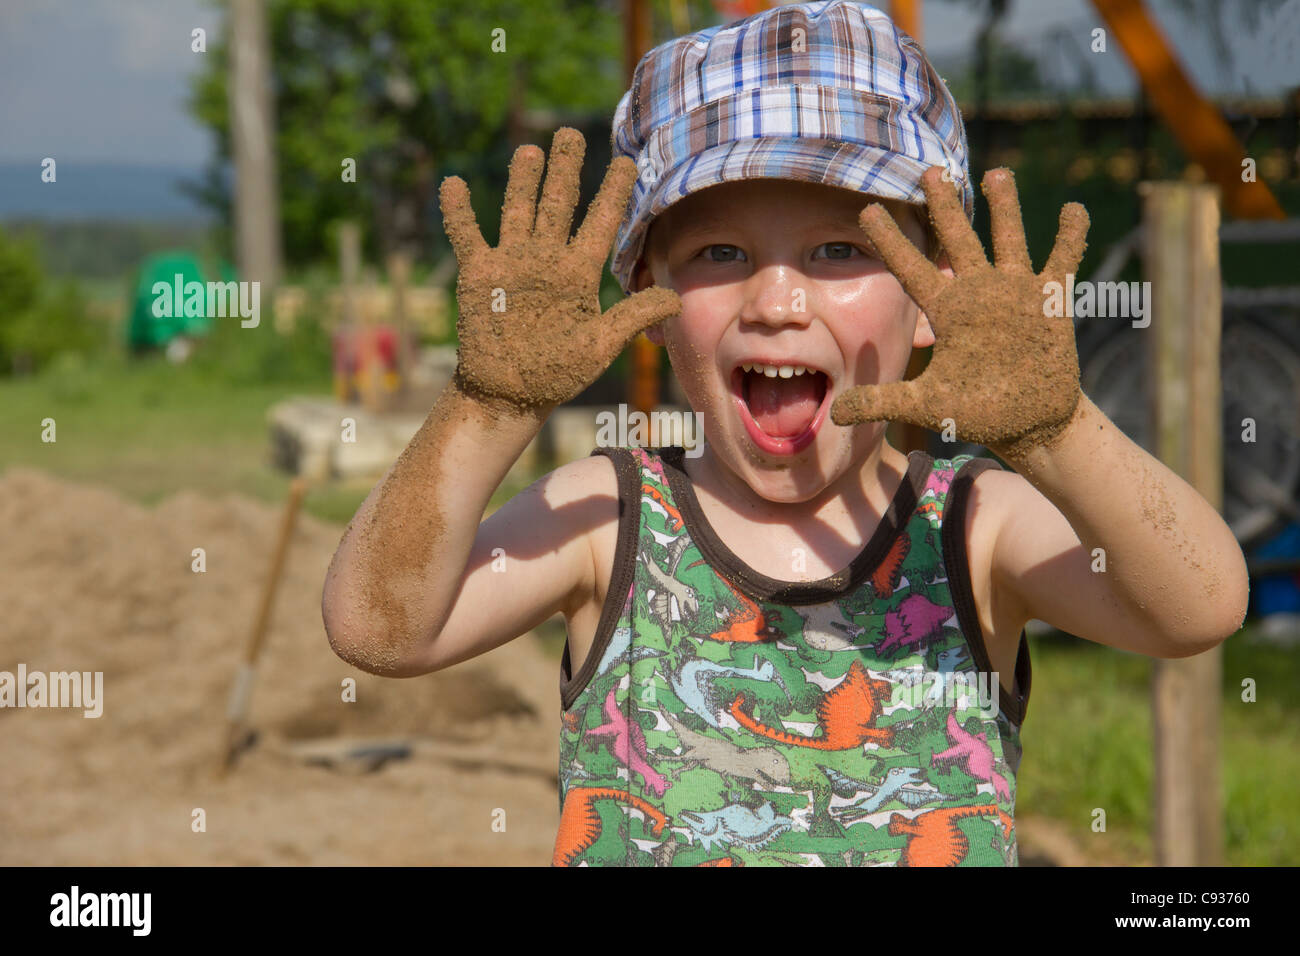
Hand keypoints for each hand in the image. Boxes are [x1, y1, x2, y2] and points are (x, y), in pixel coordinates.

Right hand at [438, 127, 680, 410]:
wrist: (510, 394)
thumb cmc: (557, 373)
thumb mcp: (600, 346)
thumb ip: (632, 317)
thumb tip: (676, 299)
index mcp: (578, 273)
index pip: (600, 224)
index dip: (613, 193)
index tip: (627, 161)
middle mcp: (546, 260)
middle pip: (559, 204)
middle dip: (566, 169)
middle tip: (572, 133)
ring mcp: (512, 263)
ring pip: (518, 210)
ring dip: (522, 181)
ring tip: (530, 150)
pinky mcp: (479, 275)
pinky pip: (467, 236)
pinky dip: (458, 212)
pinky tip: (453, 184)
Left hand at [830, 166, 1089, 460]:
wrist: (1027, 422)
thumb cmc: (976, 411)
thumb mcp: (926, 406)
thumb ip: (883, 403)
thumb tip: (837, 415)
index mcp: (947, 312)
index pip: (911, 269)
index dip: (889, 241)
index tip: (866, 208)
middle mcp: (978, 293)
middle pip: (958, 241)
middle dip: (945, 207)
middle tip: (929, 172)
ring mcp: (1016, 293)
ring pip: (1008, 240)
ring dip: (1006, 208)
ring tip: (997, 173)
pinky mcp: (1050, 302)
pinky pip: (1062, 260)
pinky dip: (1070, 236)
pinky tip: (1072, 208)